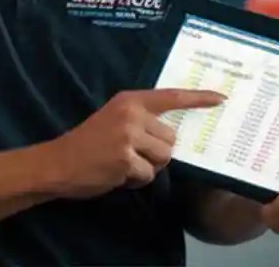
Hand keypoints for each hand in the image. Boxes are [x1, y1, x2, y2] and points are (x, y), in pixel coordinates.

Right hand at [46, 88, 224, 199]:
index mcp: (130, 100)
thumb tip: (173, 135)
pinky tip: (117, 175)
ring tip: (123, 164)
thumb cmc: (88, 143)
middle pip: (170, 138)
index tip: (221, 99)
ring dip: (148, 167)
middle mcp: (132, 114)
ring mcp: (128, 136)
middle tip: (132, 154)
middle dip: (157, 152)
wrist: (57, 163)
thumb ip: (141, 120)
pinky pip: (148, 175)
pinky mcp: (125, 160)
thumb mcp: (115, 119)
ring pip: (163, 157)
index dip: (199, 98)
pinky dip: (135, 180)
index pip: (172, 97)